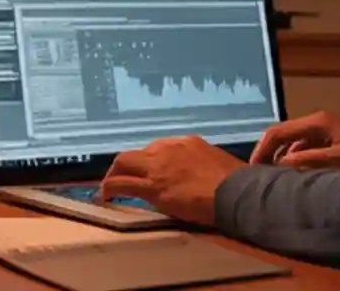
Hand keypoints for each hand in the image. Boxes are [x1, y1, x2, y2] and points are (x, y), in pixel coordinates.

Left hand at [99, 136, 243, 226]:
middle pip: (138, 152)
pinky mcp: (152, 187)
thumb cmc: (233, 180)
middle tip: (124, 176)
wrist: (234, 191)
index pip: (159, 148)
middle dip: (128, 164)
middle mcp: (169, 149)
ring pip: (124, 163)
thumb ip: (202, 164)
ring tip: (108, 187)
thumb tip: (201, 174)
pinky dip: (109, 188)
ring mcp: (158, 167)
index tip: (149, 170)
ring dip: (114, 174)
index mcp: (187, 143)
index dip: (151, 160)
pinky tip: (105, 196)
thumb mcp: (216, 162)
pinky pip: (122, 184)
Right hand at [250, 111, 339, 169]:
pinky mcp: (330, 141)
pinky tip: (295, 176)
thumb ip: (309, 160)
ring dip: (281, 159)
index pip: (277, 132)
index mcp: (317, 122)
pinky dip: (295, 160)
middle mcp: (317, 123)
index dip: (261, 149)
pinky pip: (304, 149)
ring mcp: (323, 131)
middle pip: (282, 136)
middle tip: (258, 176)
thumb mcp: (339, 159)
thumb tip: (280, 163)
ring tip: (274, 179)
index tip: (252, 169)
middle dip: (268, 154)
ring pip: (292, 144)